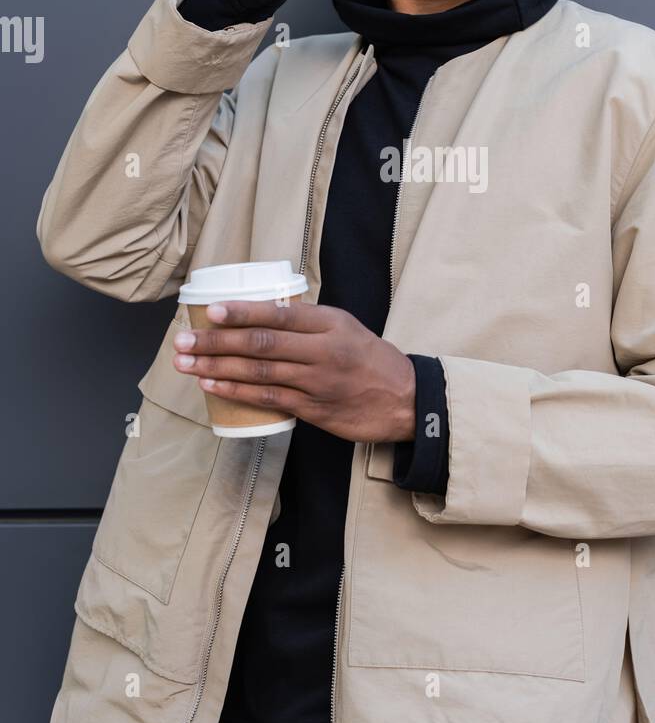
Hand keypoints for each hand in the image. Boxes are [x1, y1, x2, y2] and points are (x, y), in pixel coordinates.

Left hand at [171, 298, 416, 443]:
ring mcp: (316, 383)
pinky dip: (236, 392)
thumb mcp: (345, 326)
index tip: (211, 312)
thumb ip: (307, 321)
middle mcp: (323, 351)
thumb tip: (261, 313)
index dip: (242, 313)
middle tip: (182, 341)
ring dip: (217, 368)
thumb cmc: (370, 358)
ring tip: (186, 363)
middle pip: (261, 344)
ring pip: (259, 373)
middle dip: (216, 343)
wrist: (405, 399)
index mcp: (330, 323)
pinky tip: (212, 386)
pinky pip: (268, 399)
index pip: (279, 315)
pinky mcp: (313, 410)